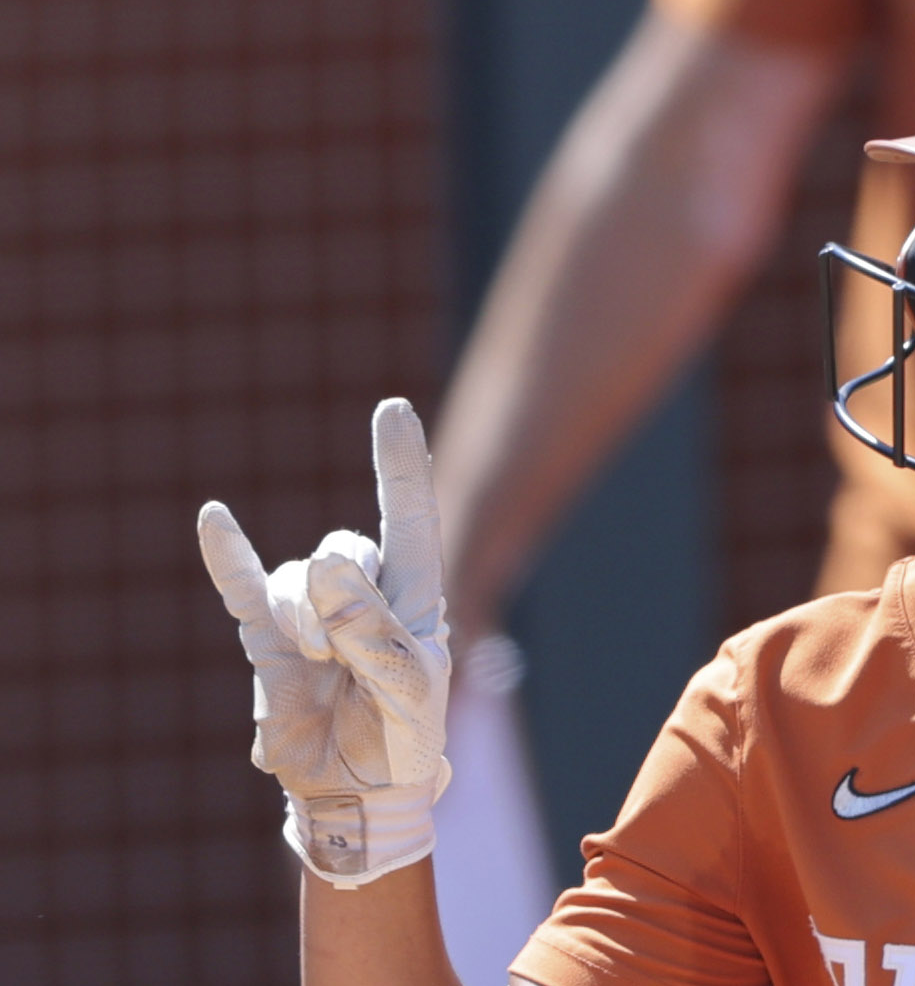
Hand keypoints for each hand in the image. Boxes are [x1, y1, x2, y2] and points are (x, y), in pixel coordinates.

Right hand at [198, 398, 451, 887]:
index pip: (410, 517)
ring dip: (306, 621)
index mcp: (415, 596)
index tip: (393, 409)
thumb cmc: (402, 737)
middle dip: (344, 599)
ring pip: (297, 578)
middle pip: (347, 549)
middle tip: (348, 655)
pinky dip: (227, 555)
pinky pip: (243, 586)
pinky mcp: (268, 638)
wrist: (358, 791)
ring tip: (320, 666)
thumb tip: (325, 567)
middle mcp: (364, 592)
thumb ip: (373, 629)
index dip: (399, 465)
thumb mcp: (408, 689)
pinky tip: (213, 518)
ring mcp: (313, 612)